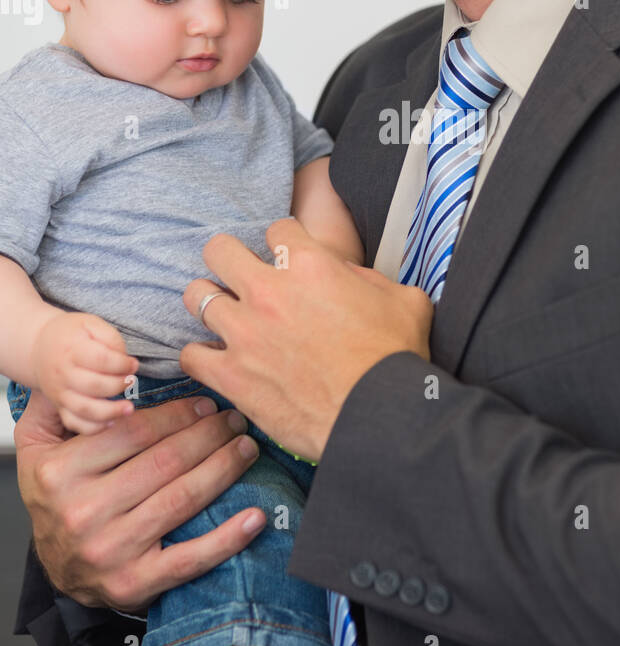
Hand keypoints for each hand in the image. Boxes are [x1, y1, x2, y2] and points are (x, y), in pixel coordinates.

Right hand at [14, 385, 265, 610]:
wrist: (57, 571)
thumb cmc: (57, 500)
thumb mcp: (38, 448)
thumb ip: (56, 405)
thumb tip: (85, 368)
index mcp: (61, 473)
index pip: (133, 433)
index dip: (178, 414)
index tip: (206, 402)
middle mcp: (83, 512)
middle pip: (164, 462)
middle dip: (209, 435)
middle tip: (236, 420)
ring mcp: (111, 551)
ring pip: (182, 499)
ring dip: (224, 469)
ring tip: (248, 448)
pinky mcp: (135, 583)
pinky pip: (190, 559)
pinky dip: (227, 538)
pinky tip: (255, 517)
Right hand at [32, 312, 139, 434]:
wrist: (39, 347)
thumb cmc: (71, 334)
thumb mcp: (90, 323)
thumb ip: (110, 338)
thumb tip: (124, 359)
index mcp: (72, 350)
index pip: (101, 360)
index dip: (122, 364)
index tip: (133, 364)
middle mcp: (63, 374)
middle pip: (94, 386)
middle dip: (118, 386)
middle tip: (132, 381)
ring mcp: (60, 393)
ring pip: (85, 410)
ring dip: (110, 412)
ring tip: (129, 408)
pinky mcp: (60, 406)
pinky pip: (75, 423)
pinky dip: (94, 428)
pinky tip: (112, 422)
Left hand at [180, 217, 433, 460]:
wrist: (378, 415)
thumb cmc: (396, 358)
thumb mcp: (403, 299)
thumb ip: (369, 278)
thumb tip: (348, 277)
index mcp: (311, 264)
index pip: (276, 229)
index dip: (283, 243)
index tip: (287, 259)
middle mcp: (269, 292)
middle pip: (219, 250)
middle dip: (228, 258)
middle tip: (240, 275)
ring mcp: (245, 333)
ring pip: (196, 296)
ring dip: (210, 303)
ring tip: (224, 315)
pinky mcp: (232, 376)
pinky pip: (190, 355)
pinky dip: (200, 356)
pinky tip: (217, 359)